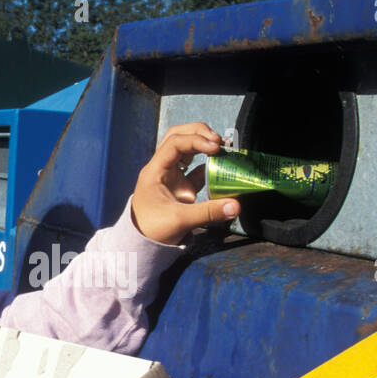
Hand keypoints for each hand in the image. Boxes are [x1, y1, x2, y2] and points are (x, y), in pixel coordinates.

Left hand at [130, 122, 239, 244]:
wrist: (141, 244)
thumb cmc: (152, 230)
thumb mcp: (180, 220)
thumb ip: (208, 212)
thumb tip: (235, 206)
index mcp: (155, 170)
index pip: (175, 143)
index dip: (196, 140)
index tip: (215, 147)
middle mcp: (161, 168)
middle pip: (177, 136)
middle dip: (198, 133)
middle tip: (218, 141)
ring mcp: (170, 175)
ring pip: (184, 148)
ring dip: (201, 144)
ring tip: (220, 148)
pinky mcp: (180, 186)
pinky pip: (194, 168)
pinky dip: (207, 164)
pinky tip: (219, 166)